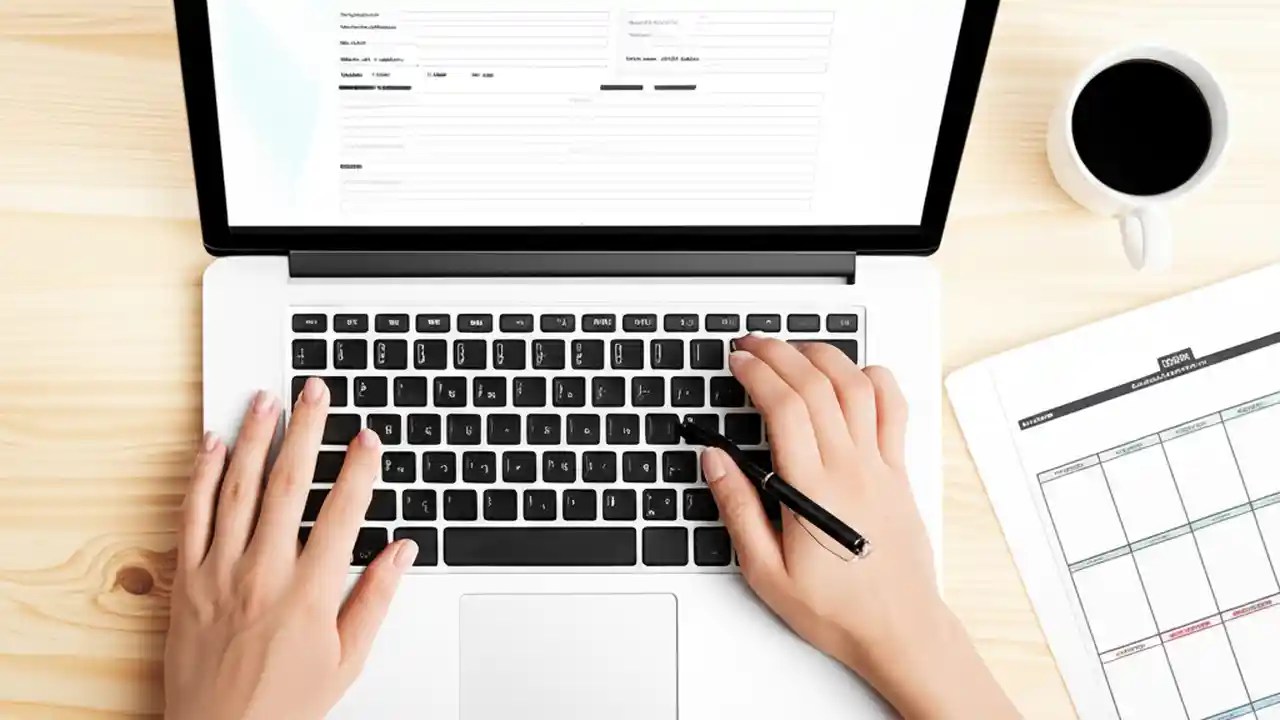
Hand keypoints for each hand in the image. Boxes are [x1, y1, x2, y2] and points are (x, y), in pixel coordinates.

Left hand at [165, 379, 416, 719]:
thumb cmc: (285, 703)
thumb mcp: (347, 657)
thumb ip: (375, 598)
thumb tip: (402, 551)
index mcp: (309, 591)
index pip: (342, 512)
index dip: (358, 468)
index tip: (367, 437)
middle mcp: (263, 572)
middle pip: (288, 483)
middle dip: (305, 430)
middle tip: (313, 391)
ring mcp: (220, 572)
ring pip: (238, 488)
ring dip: (254, 438)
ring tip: (265, 400)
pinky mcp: (187, 580)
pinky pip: (192, 515)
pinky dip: (201, 476)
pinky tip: (213, 445)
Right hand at [704, 335, 1016, 718]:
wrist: (899, 631)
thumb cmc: (836, 610)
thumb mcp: (765, 571)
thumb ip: (738, 508)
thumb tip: (715, 460)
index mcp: (814, 491)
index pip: (785, 408)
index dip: (758, 374)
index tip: (737, 362)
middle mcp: (851, 469)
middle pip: (816, 386)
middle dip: (779, 353)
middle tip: (752, 345)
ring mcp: (881, 466)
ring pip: (857, 387)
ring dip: (823, 356)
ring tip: (793, 348)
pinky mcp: (900, 472)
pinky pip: (894, 409)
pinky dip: (875, 379)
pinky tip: (854, 372)